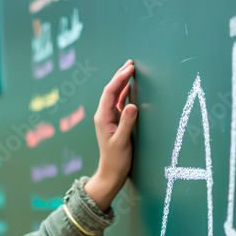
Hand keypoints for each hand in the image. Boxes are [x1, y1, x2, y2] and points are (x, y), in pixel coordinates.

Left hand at [85, 60, 137, 211]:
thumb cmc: (116, 160)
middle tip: (130, 63)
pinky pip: (120, 103)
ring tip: (131, 70)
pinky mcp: (115, 122)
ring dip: (123, 82)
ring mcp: (109, 118)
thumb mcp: (122, 142)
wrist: (111, 173)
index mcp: (103, 117)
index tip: (130, 68)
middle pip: (111, 90)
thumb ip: (127, 123)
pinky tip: (131, 87)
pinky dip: (125, 93)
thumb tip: (132, 105)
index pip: (110, 93)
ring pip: (115, 95)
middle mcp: (104, 115)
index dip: (120, 79)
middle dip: (120, 76)